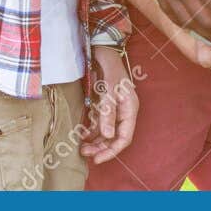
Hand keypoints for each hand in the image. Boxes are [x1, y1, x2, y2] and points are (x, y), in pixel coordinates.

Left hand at [81, 45, 137, 163]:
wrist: (102, 50)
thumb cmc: (109, 68)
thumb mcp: (108, 90)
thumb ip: (108, 113)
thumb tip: (108, 136)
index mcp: (130, 110)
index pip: (124, 137)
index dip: (112, 151)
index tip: (97, 159)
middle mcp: (123, 112)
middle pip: (114, 137)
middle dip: (101, 148)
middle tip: (84, 153)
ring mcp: (113, 109)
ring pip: (105, 132)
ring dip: (95, 141)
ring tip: (81, 147)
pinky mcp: (103, 105)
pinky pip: (98, 123)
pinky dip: (91, 130)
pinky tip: (82, 135)